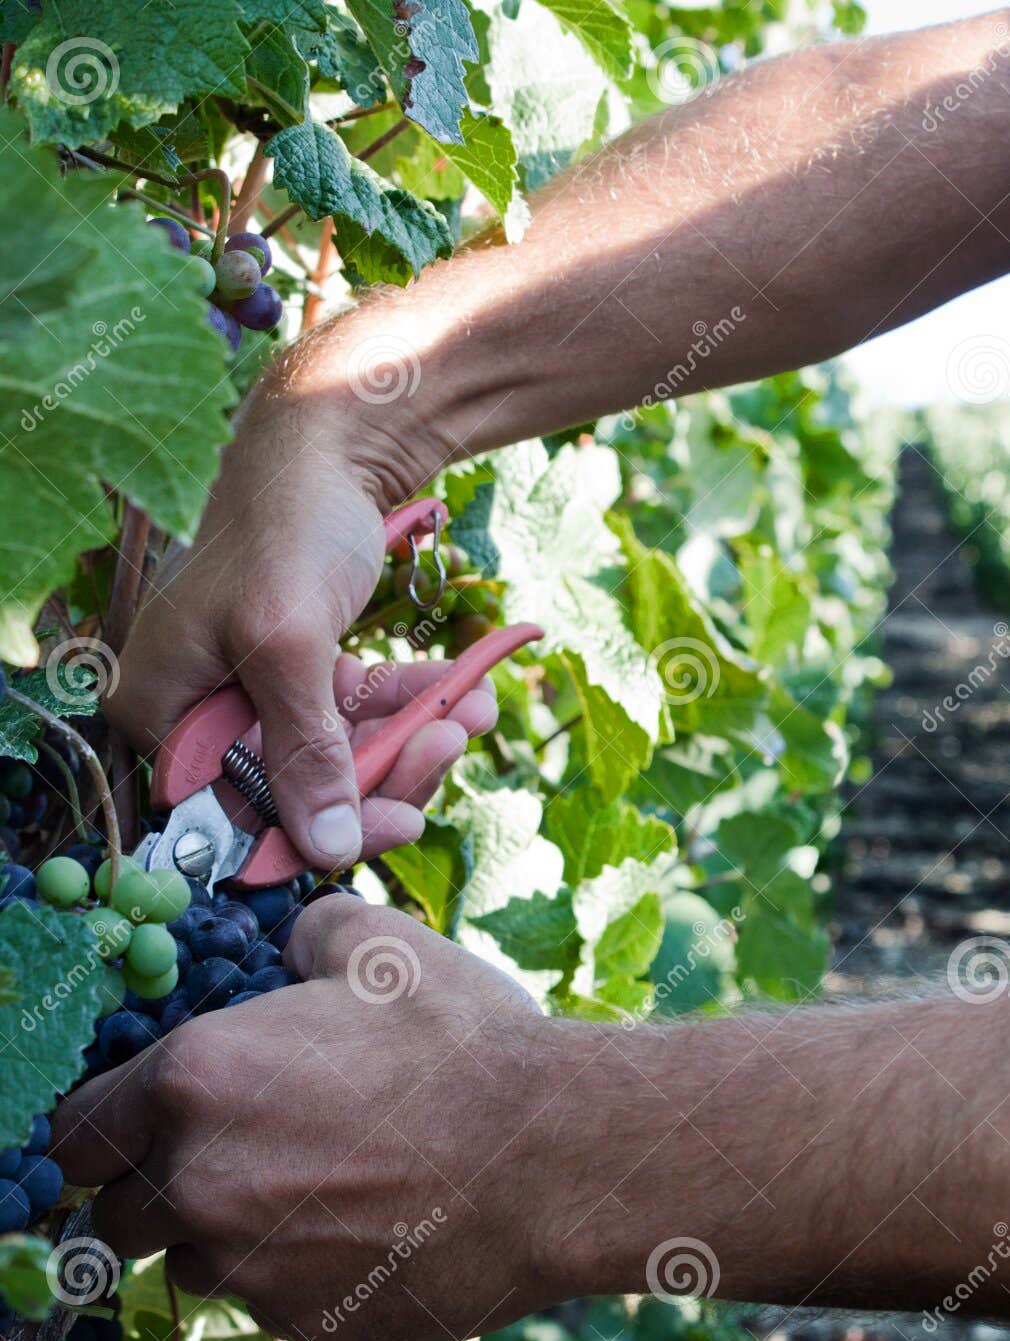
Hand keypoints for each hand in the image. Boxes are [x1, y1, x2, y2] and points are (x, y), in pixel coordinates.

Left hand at [53, 900, 582, 1340]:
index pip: (73, 1131)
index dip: (97, 1124)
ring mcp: (247, 1265)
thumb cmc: (462, 1043)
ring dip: (217, 1233)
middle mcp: (197, 1184)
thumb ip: (298, 938)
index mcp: (192, 1081)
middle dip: (152, 1185)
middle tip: (225, 1152)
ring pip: (185, 1261)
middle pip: (113, 1215)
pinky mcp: (301, 1322)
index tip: (128, 1122)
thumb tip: (288, 952)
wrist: (552, 1157)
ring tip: (301, 1189)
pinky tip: (354, 1226)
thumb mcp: (374, 945)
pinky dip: (285, 1269)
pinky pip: (260, 1298)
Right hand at [106, 349, 458, 868]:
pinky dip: (412, 707)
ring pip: (340, 761)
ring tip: (471, 711)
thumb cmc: (285, 526)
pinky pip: (360, 719)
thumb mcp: (290, 644)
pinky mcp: (303, 678)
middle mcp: (199, 713)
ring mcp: (253, 696)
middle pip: (294, 794)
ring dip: (411, 740)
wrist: (328, 442)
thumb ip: (306, 749)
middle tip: (449, 748)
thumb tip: (323, 850)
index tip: (398, 823)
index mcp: (161, 709)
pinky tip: (468, 690)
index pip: (229, 813)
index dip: (312, 831)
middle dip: (383, 776)